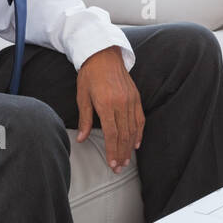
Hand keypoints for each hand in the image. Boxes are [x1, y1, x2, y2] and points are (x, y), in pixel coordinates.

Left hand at [76, 46, 143, 173]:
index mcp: (106, 104)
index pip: (111, 133)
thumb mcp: (82, 96)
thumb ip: (84, 118)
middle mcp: (121, 103)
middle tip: (119, 168)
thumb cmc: (89, 75)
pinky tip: (136, 144)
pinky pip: (140, 118)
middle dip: (122, 153)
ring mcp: (130, 100)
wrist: (103, 55)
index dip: (112, 150)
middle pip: (124, 134)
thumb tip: (81, 139)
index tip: (112, 163)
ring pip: (133, 129)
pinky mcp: (136, 97)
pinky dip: (139, 132)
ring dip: (130, 147)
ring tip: (127, 161)